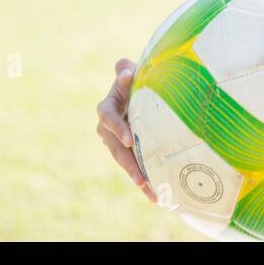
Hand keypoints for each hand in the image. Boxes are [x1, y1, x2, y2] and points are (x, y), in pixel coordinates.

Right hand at [96, 57, 157, 203]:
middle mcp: (109, 128)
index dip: (117, 128)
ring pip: (125, 162)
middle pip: (116, 148)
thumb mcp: (129, 70)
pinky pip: (135, 167)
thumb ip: (124, 68)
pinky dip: (145, 181)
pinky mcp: (129, 152)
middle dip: (128, 164)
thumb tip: (126, 74)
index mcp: (107, 107)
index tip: (129, 139)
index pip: (107, 117)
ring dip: (137, 177)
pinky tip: (156, 196)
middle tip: (141, 178)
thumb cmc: (135, 77)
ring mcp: (118, 142)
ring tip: (151, 192)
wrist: (141, 92)